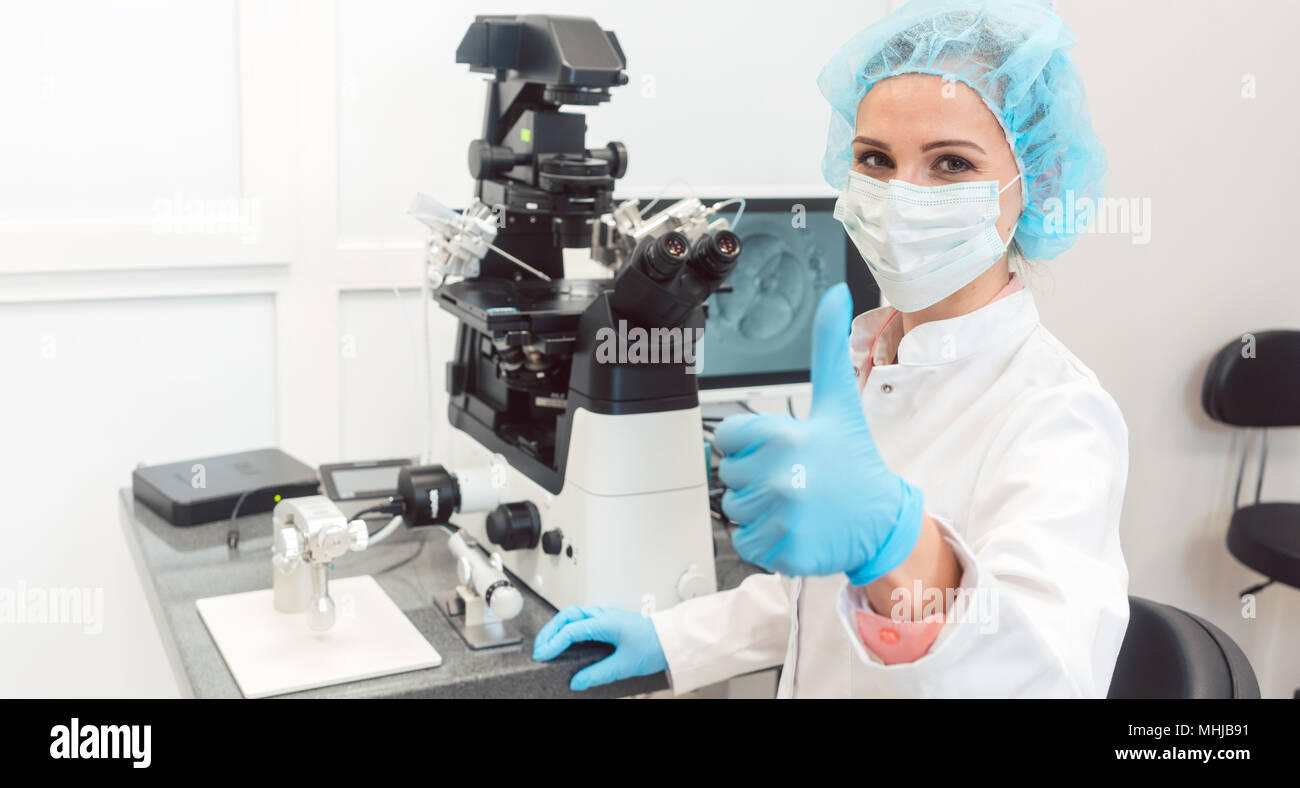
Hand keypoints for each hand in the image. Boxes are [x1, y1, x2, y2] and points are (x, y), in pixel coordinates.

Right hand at [532, 606, 667, 690]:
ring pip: (573, 615)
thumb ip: (598, 674)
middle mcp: (603, 614)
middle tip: (539, 651)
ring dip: (557, 628)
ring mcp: (605, 616)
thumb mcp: (624, 665)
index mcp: (606, 621)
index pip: (571, 630)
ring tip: (547, 646)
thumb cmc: (653, 646)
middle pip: (566, 616)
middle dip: (549, 631)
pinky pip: (581, 620)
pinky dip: (567, 629)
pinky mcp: (607, 621)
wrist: (672, 640)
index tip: (542, 657)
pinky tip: (564, 642)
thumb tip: (576, 682)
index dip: (553, 643)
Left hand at [715, 283, 923, 585]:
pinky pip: (746, 544)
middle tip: (795, 478)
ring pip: (734, 511)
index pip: (725, 440)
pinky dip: (765, 542)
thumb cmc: (853, 461)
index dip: (750, 445)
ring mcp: (782, 516)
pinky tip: (795, 528)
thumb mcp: (839, 402)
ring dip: (759, 511)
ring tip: (796, 503)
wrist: (881, 521)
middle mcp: (779, 475)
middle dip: (755, 478)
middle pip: (727, 476)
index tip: (783, 450)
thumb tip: (836, 293)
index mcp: (783, 436)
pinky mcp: (783, 550)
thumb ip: (828, 347)